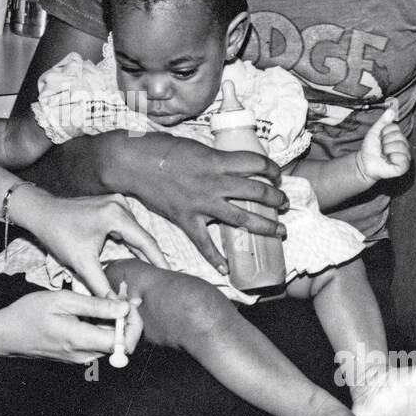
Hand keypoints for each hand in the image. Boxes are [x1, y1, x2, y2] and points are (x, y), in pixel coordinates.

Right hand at [0, 289, 142, 364]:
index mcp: (80, 340)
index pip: (123, 342)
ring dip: (114, 324)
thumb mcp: (62, 300)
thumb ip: (95, 306)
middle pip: (121, 344)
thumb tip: (124, 309)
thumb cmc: (30, 313)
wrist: (7, 334)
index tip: (128, 303)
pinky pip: (98, 345)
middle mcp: (83, 356)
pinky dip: (102, 329)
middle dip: (125, 321)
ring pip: (111, 344)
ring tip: (102, 303)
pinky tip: (91, 313)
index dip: (133, 323)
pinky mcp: (76, 358)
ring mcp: (80, 359)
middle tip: (118, 298)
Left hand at [10, 186, 166, 297]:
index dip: (159, 261)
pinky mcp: (111, 205)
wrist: (42, 213)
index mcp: (116, 215)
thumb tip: (118, 305)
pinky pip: (126, 228)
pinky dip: (130, 243)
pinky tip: (136, 257)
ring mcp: (116, 202)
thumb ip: (101, 285)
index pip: (146, 242)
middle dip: (151, 258)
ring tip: (153, 271)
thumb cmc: (59, 235)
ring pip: (134, 233)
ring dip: (141, 251)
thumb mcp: (81, 263)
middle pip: (142, 237)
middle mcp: (120, 205)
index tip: (171, 276)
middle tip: (163, 278)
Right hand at [110, 133, 286, 273]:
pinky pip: (204, 243)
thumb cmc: (159, 149)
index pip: (255, 162)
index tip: (277, 174)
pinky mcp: (186, 219)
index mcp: (216, 160)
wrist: (132, 164)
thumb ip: (214, 159)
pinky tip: (226, 269)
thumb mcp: (194, 147)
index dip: (271, 168)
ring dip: (264, 225)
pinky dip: (215, 257)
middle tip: (284, 202)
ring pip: (241, 217)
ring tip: (279, 230)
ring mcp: (201, 204)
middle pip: (256, 190)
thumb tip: (228, 165)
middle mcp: (214, 183)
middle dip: (275, 197)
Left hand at [355, 100, 409, 181]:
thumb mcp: (375, 131)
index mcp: (398, 137)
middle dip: (385, 142)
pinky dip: (392, 158)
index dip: (384, 133)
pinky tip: (388, 161)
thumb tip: (391, 110)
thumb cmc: (370, 149)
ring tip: (384, 155)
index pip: (395, 127)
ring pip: (399, 146)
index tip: (380, 139)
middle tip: (381, 149)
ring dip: (387, 151)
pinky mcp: (404, 166)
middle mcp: (404, 146)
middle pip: (398, 136)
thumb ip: (383, 121)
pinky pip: (402, 158)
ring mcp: (405, 156)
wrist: (364, 163)